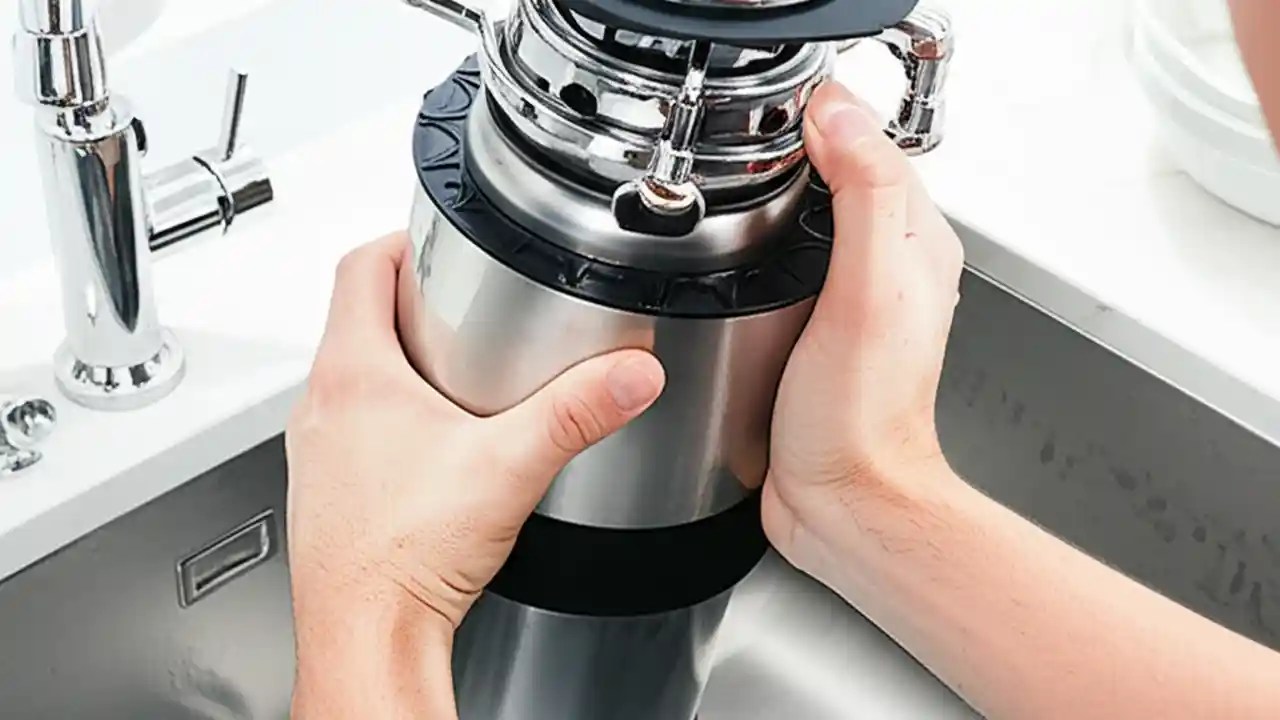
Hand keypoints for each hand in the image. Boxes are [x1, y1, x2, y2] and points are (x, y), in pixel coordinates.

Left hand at [286, 233, 665, 632]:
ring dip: (397, 362)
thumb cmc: (403, 557)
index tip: (437, 240)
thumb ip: (578, 412)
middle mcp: (321, 408)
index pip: (360, 268)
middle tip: (466, 305)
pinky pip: (351, 430)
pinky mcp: (328, 492)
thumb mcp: (510, 466)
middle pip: (357, 318)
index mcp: (353, 376)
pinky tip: (434, 452)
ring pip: (351, 377)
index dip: (401, 241)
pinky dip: (388, 420)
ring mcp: (317, 452)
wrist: (368, 636)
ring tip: (456, 373)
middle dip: (412, 301)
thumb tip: (629, 375)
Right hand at [762, 81, 964, 582]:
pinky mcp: (818, 329)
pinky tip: (737, 258)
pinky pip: (790, 265)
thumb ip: (863, 197)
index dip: (828, 119)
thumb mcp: (866, 293)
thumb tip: (838, 117)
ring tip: (737, 190)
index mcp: (917, 245)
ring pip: (814, 219)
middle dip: (798, 153)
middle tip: (746, 148)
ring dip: (777, 200)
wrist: (843, 501)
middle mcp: (892, 267)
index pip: (876, 147)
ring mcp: (854, 299)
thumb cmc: (861, 416)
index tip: (774, 114)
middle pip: (844, 177)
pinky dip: (764, 249)